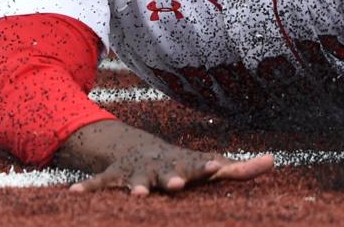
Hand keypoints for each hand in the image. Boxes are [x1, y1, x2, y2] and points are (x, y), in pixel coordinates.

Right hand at [58, 120, 273, 195]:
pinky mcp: (113, 178)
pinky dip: (86, 189)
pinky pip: (97, 184)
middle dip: (173, 179)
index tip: (218, 167)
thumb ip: (240, 169)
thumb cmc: (181, 164)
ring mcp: (136, 172)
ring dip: (135, 188)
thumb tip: (272, 161)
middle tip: (178, 184)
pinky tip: (72, 195)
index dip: (209, 168)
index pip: (200, 167)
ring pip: (134, 181)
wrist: (138, 148)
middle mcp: (161, 168)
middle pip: (168, 175)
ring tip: (136, 195)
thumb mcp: (208, 166)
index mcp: (185, 167)